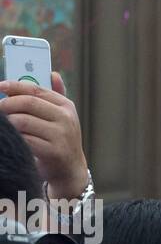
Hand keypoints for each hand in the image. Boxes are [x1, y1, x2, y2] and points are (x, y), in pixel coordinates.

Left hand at [0, 73, 87, 196]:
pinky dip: (13, 138)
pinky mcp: (52, 151)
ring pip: (22, 122)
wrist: (70, 170)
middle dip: (6, 104)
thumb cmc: (59, 140)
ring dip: (7, 123)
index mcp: (66, 106)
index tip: (0, 86)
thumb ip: (55, 96)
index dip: (15, 86)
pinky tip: (9, 138)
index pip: (36, 90)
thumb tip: (52, 73)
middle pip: (28, 103)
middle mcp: (65, 118)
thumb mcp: (62, 117)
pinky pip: (24, 140)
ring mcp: (60, 135)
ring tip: (2, 125)